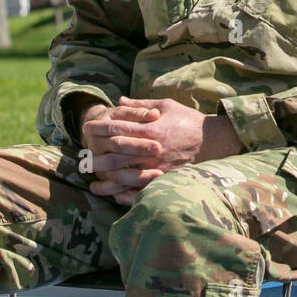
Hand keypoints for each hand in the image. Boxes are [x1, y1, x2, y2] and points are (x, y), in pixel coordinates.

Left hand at [86, 97, 244, 204]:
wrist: (214, 140)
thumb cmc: (188, 120)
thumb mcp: (166, 105)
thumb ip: (141, 106)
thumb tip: (119, 101)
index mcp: (151, 129)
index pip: (117, 129)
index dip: (98, 128)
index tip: (86, 127)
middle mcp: (152, 150)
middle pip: (116, 154)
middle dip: (96, 155)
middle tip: (82, 156)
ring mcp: (157, 167)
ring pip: (124, 176)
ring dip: (106, 179)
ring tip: (93, 183)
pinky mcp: (164, 179)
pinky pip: (140, 190)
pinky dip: (125, 194)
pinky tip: (114, 195)